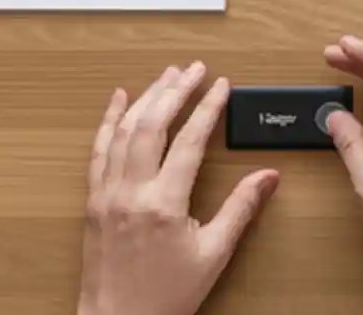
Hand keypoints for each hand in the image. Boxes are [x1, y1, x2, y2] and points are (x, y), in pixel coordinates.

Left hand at [78, 63, 279, 314]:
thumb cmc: (166, 296)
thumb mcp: (213, 254)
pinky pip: (98, 151)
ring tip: (166, 76)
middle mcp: (131, 192)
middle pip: (153, 125)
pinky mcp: (94, 201)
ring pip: (124, 131)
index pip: (190, 141)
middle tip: (195, 69)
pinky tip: (119, 101)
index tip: (221, 85)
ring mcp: (107, 194)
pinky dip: (108, 121)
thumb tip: (268, 176)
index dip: (207, 108)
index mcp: (163, 203)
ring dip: (146, 98)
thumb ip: (241, 209)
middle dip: (175, 91)